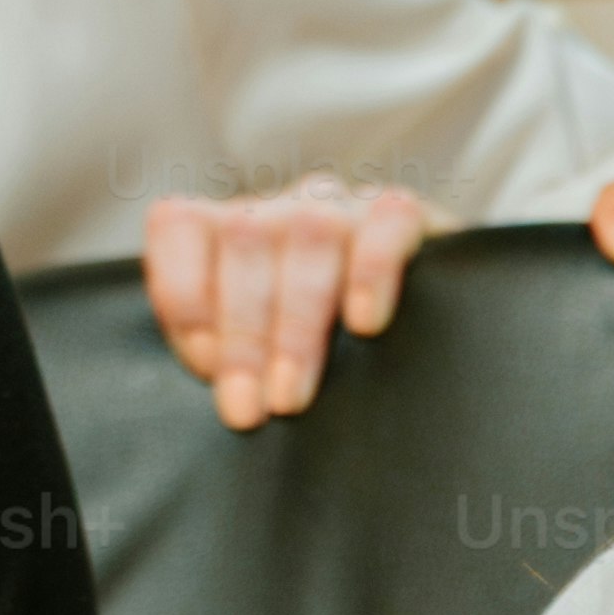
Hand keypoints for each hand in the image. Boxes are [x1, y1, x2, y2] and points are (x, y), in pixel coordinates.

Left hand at [140, 176, 443, 427]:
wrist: (432, 333)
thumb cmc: (327, 354)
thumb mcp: (262, 354)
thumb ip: (228, 356)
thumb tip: (232, 397)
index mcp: (231, 229)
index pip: (180, 226)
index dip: (184, 294)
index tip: (206, 366)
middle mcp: (283, 208)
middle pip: (246, 239)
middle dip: (242, 334)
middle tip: (249, 408)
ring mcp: (346, 206)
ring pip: (311, 232)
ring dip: (297, 322)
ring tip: (293, 395)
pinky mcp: (406, 216)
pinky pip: (387, 223)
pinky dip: (370, 274)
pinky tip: (364, 325)